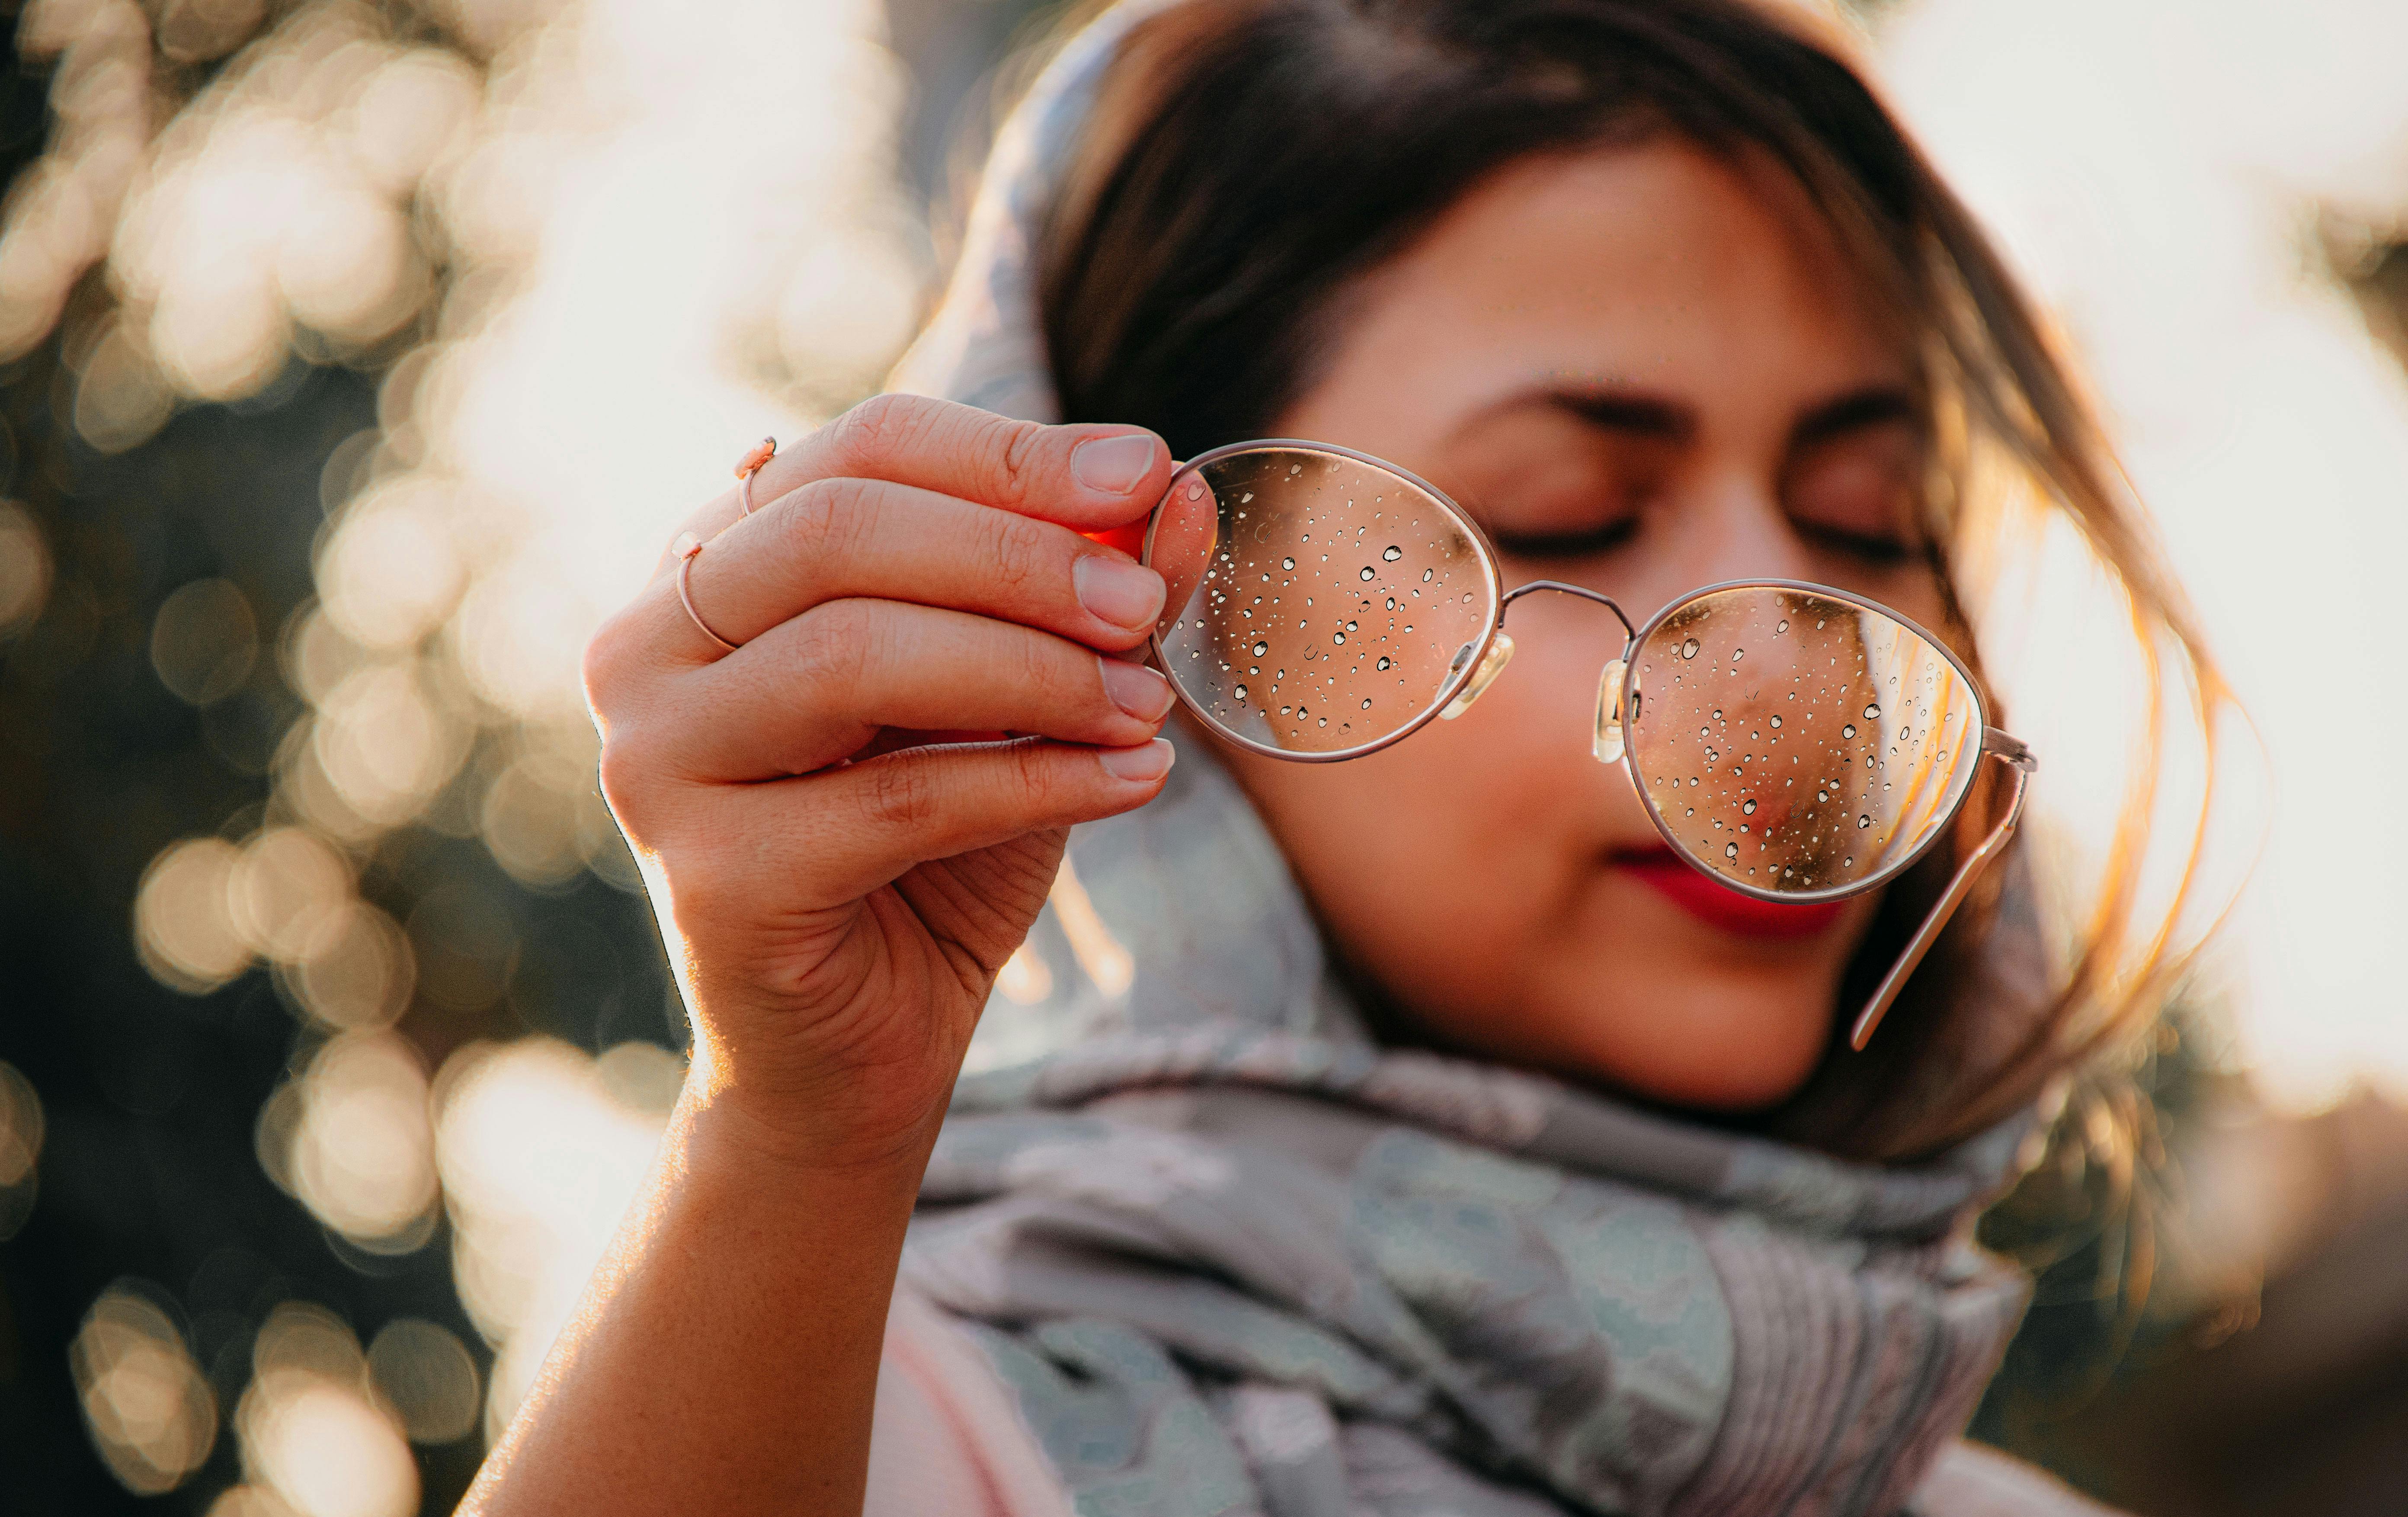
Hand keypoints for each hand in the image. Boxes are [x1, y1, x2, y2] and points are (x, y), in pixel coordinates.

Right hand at [583, 395, 1177, 1169]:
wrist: (855, 1055)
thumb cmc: (930, 855)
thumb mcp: (1016, 700)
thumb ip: (1080, 598)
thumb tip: (1173, 495)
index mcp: (710, 568)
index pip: (858, 451)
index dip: (1008, 454)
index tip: (1146, 471)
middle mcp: (647, 647)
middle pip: (840, 532)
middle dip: (1020, 556)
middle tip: (1146, 606)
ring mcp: (657, 762)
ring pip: (854, 657)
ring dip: (1031, 669)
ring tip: (1147, 703)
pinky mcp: (708, 877)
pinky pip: (897, 798)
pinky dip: (1038, 779)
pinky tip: (1137, 779)